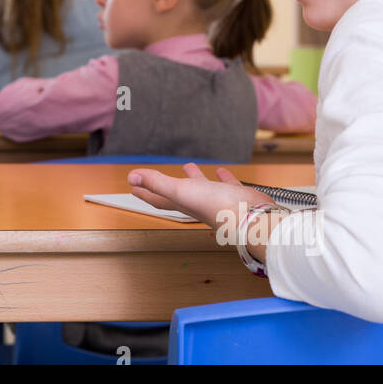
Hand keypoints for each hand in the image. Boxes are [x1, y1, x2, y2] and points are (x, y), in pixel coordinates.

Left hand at [128, 163, 274, 232]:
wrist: (251, 217)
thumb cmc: (216, 207)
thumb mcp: (180, 191)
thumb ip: (157, 183)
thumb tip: (132, 178)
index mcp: (183, 203)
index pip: (158, 199)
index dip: (145, 193)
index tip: (134, 188)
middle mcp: (199, 203)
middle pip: (178, 194)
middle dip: (165, 187)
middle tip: (159, 178)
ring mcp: (218, 199)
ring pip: (202, 187)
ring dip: (194, 177)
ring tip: (190, 166)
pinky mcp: (236, 195)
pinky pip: (227, 185)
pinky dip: (223, 177)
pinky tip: (222, 171)